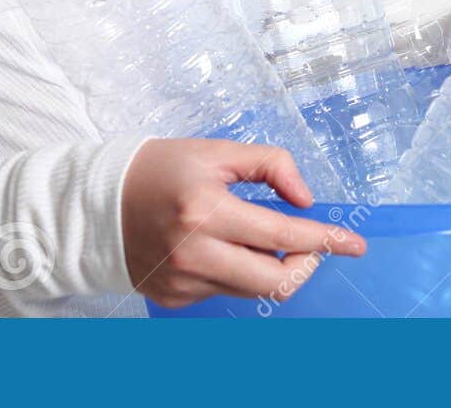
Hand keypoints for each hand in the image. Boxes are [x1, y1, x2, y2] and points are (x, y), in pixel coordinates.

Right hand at [121, 138, 365, 308]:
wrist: (95, 204)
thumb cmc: (160, 169)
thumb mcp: (217, 151)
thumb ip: (270, 166)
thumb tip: (306, 200)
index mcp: (206, 211)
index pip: (283, 236)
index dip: (326, 240)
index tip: (355, 244)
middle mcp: (194, 254)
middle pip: (275, 281)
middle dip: (306, 264)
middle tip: (310, 244)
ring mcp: (183, 282)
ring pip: (253, 290)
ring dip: (272, 268)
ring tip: (262, 239)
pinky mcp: (174, 298)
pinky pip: (225, 291)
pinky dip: (237, 271)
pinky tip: (221, 247)